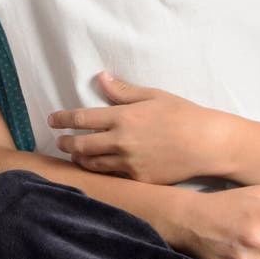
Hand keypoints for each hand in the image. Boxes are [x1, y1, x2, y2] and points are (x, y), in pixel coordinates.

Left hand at [48, 72, 232, 183]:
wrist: (207, 144)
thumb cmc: (182, 114)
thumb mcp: (152, 95)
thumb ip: (123, 91)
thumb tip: (101, 78)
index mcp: (122, 118)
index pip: (81, 119)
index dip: (62, 119)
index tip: (52, 119)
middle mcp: (121, 142)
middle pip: (80, 145)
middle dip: (65, 143)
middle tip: (59, 140)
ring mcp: (129, 164)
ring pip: (93, 165)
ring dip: (79, 159)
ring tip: (74, 155)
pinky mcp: (139, 180)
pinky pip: (112, 177)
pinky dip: (101, 172)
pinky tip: (97, 169)